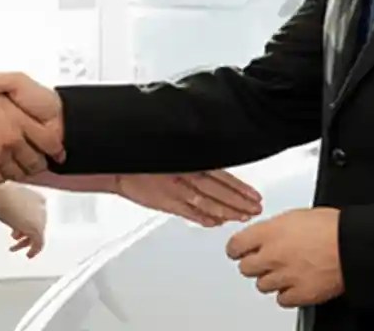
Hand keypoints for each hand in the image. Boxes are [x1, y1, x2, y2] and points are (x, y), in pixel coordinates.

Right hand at [0, 184, 47, 258]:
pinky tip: (28, 255)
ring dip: (25, 242)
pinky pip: (39, 244)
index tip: (18, 227)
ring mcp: (41, 219)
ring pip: (37, 235)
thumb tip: (8, 208)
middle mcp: (42, 208)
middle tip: (14, 236)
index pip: (36, 213)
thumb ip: (15, 202)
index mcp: (38, 197)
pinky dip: (34, 251)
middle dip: (25, 231)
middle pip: (37, 224)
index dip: (25, 220)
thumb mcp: (9, 195)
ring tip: (14, 247)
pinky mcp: (37, 229)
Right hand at [116, 170, 262, 226]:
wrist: (118, 165)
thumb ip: (194, 159)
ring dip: (227, 212)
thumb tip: (214, 166)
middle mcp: (185, 176)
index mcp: (189, 161)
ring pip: (207, 204)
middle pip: (219, 193)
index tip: (255, 196)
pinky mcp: (165, 203)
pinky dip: (203, 219)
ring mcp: (176, 192)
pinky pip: (189, 213)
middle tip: (255, 210)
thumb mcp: (174, 150)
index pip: (222, 176)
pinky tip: (215, 223)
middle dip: (239, 203)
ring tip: (241, 217)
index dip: (240, 188)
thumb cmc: (145, 156)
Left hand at [225, 207, 343, 307]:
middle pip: (246, 268)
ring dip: (270, 279)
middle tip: (263, 261)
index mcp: (269, 232)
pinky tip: (293, 285)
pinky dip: (286, 294)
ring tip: (283, 272)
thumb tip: (266, 234)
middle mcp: (272, 256)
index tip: (238, 251)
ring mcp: (285, 276)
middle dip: (253, 264)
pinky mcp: (300, 294)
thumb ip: (274, 228)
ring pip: (262, 285)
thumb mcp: (295, 215)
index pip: (235, 245)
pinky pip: (282, 299)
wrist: (352, 244)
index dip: (237, 249)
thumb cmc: (331, 226)